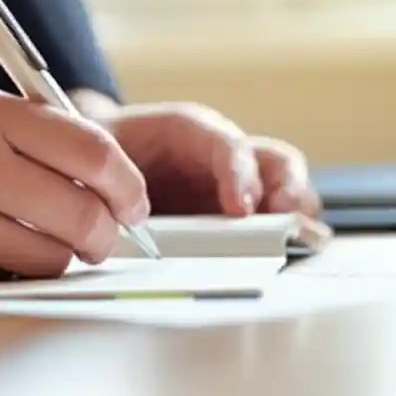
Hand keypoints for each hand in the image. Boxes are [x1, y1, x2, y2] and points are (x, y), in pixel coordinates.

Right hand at [0, 70, 148, 281]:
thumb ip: (26, 130)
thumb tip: (103, 169)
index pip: (93, 151)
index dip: (128, 184)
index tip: (134, 200)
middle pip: (84, 214)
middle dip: (107, 234)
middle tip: (104, 236)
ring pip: (50, 258)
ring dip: (61, 258)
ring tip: (43, 243)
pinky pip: (4, 280)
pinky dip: (12, 274)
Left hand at [73, 93, 324, 225]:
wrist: (94, 154)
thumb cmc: (105, 150)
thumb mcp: (103, 151)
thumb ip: (114, 178)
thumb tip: (116, 218)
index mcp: (192, 133)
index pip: (230, 146)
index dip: (240, 175)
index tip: (240, 208)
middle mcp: (226, 158)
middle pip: (278, 164)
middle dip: (290, 191)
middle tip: (289, 222)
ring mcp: (237, 187)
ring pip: (288, 193)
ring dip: (297, 218)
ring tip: (300, 244)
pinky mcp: (239, 218)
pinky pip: (274, 226)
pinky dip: (286, 242)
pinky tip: (285, 262)